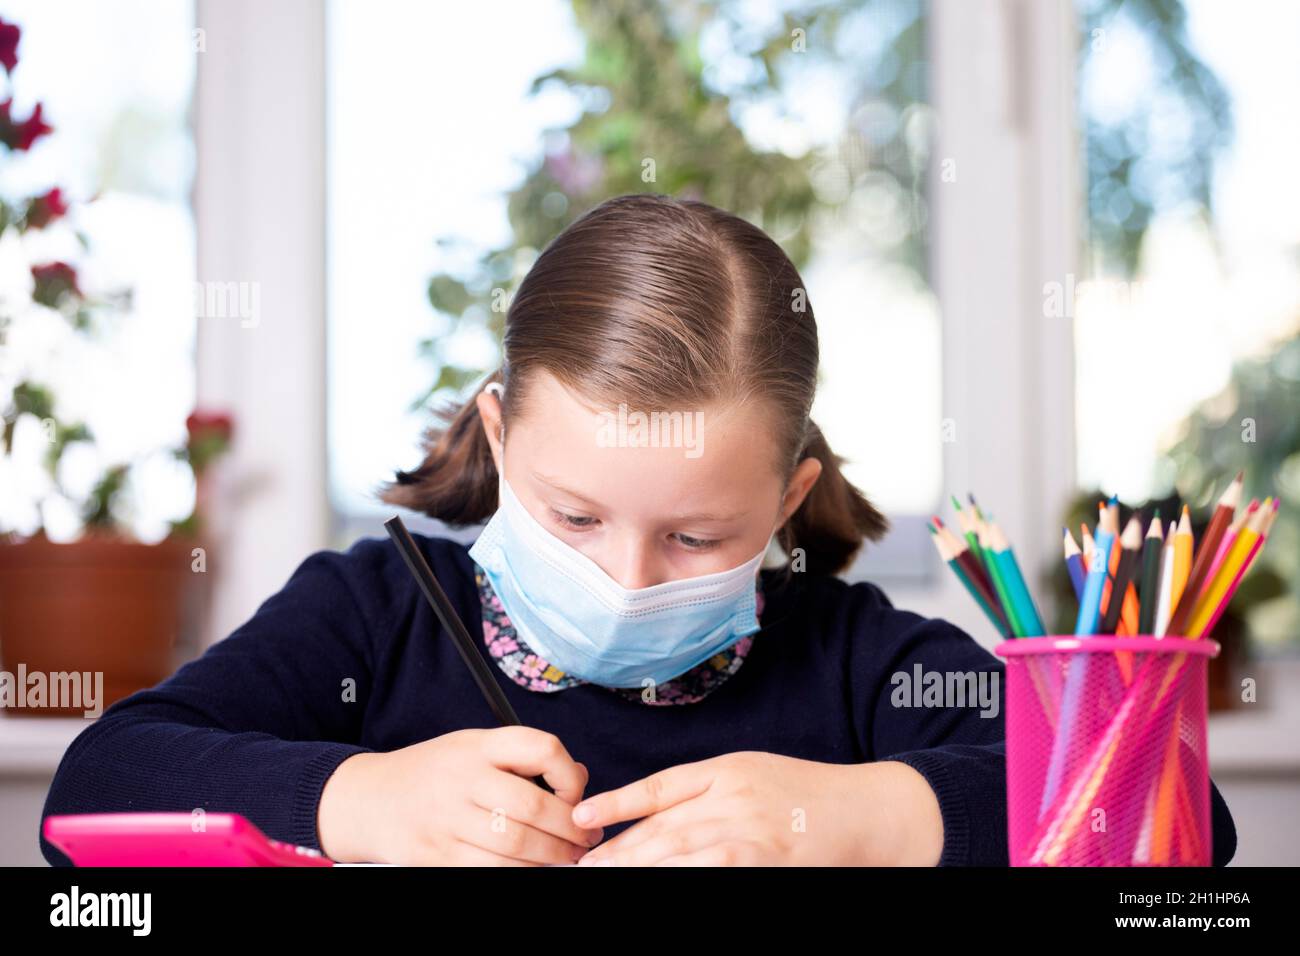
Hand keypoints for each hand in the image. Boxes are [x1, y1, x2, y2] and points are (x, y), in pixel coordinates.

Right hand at [317, 726, 603, 864]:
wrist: (370, 799)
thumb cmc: (435, 772)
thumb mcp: (474, 748)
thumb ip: (524, 758)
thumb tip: (580, 778)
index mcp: (477, 745)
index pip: (540, 747)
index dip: (569, 775)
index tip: (576, 795)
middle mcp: (461, 779)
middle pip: (533, 805)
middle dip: (569, 829)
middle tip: (586, 839)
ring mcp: (445, 820)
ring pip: (515, 846)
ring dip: (551, 858)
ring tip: (567, 859)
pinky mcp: (434, 857)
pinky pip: (490, 871)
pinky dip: (520, 873)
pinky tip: (532, 869)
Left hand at [570, 752, 943, 865]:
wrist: (868, 811)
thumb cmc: (810, 795)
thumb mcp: (754, 775)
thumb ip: (708, 791)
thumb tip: (653, 818)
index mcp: (728, 769)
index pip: (660, 787)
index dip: (618, 802)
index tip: (581, 817)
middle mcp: (733, 796)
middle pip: (661, 828)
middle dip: (616, 851)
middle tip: (577, 866)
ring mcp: (748, 832)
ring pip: (677, 853)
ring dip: (635, 868)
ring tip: (598, 879)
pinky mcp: (763, 861)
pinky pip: (709, 872)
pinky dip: (677, 876)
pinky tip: (651, 882)